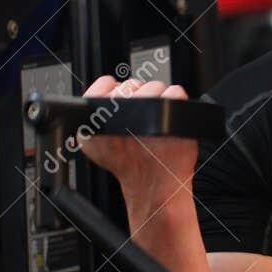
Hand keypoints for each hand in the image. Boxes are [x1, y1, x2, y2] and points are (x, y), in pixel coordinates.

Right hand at [75, 77, 198, 214]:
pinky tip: (170, 120)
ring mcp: (146, 116)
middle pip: (131, 84)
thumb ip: (95, 117)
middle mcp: (118, 116)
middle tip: (141, 119)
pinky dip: (176, 100)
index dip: (115, 90)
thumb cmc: (129, 165)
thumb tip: (105, 90)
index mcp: (96, 121)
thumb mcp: (95, 144)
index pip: (105, 84)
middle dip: (138, 95)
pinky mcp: (172, 119)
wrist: (154, 187)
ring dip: (158, 97)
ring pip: (153, 87)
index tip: (122, 103)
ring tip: (155, 122)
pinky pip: (175, 93)